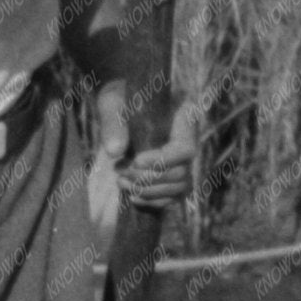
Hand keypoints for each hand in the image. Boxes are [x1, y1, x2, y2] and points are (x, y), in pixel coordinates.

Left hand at [88, 83, 199, 245]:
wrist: (120, 104)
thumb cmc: (119, 97)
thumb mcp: (112, 102)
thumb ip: (113, 123)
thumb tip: (114, 151)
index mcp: (183, 119)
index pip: (185, 149)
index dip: (163, 161)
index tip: (135, 160)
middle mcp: (188, 142)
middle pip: (182, 173)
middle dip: (149, 178)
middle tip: (120, 173)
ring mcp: (182, 161)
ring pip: (179, 188)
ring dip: (149, 192)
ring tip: (121, 182)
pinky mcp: (171, 175)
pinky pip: (172, 198)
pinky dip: (153, 202)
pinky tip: (132, 197)